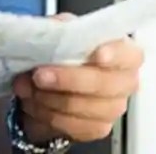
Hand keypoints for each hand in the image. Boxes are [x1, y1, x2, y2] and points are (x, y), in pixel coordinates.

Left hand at [11, 16, 143, 143]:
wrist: (55, 86)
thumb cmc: (67, 54)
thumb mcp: (64, 30)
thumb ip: (63, 27)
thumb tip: (55, 31)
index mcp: (125, 54)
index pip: (128, 55)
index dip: (114, 55)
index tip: (96, 55)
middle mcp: (126, 82)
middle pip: (102, 84)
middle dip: (67, 79)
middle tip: (39, 75)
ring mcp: (114, 108)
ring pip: (81, 106)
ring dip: (48, 98)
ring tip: (27, 87)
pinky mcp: (98, 129)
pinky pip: (71, 126)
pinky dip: (46, 113)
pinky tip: (34, 102)